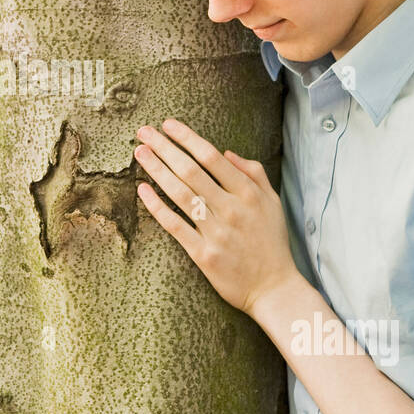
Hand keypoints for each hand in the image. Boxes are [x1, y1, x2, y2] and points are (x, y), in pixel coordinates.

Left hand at [133, 118, 296, 315]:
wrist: (274, 288)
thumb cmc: (271, 241)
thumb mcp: (272, 202)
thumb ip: (252, 173)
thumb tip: (226, 152)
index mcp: (248, 193)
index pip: (211, 156)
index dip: (187, 137)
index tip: (168, 124)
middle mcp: (231, 209)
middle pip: (190, 170)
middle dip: (164, 147)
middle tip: (144, 132)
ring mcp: (216, 232)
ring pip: (179, 193)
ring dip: (156, 170)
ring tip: (139, 153)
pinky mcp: (203, 254)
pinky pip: (174, 225)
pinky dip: (156, 206)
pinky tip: (142, 190)